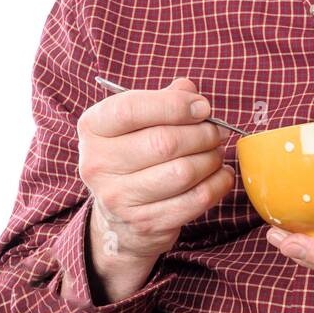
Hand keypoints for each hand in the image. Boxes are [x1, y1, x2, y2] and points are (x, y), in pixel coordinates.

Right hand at [77, 77, 236, 275]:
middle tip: (218, 132)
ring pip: (183, 172)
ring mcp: (119, 198)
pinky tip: (220, 174)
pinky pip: (196, 199)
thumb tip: (190, 90)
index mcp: (93, 128)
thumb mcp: (138, 122)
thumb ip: (164, 100)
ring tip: (216, 153)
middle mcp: (98, 164)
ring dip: (211, 159)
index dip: (174, 105)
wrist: (121, 216)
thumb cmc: (135, 155)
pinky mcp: (146, 222)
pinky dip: (218, 183)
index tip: (203, 107)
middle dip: (203, 134)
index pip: (130, 109)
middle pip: (164, 142)